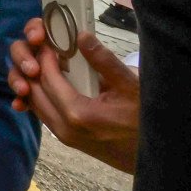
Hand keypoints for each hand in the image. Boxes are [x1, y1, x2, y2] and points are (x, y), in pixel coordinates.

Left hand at [8, 18, 139, 172]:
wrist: (155, 154)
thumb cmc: (145, 119)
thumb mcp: (130, 87)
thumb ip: (104, 61)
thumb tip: (82, 37)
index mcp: (78, 114)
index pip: (48, 78)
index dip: (45, 57)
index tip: (48, 41)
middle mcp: (65, 128)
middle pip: (35, 91)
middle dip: (35, 67)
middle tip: (44, 48)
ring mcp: (65, 137)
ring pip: (36, 104)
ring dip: (35, 82)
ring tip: (48, 62)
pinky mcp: (68, 141)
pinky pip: (44, 114)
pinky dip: (41, 96)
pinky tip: (51, 82)